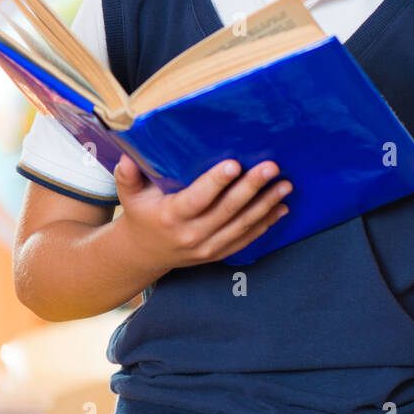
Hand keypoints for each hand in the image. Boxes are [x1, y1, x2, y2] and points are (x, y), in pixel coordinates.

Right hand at [113, 155, 292, 273]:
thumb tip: (127, 159)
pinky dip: (266, 223)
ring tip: (285, 185)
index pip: (197, 199)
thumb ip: (127, 177)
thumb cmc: (142, 215)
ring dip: (267, 205)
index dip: (216, 182)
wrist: (144, 254)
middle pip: (227, 211)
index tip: (235, 164)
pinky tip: (282, 207)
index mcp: (171, 217)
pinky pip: (247, 238)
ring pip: (242, 225)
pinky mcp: (219, 254)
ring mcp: (208, 248)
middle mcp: (192, 235)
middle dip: (252, 188)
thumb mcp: (130, 196)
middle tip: (271, 168)